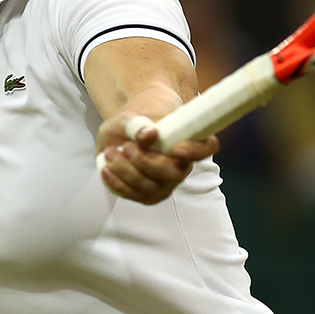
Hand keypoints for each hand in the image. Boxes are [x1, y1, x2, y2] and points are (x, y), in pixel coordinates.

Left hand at [96, 112, 218, 204]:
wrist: (121, 135)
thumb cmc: (133, 123)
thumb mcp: (128, 117)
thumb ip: (136, 124)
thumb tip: (149, 134)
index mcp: (188, 141)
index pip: (207, 147)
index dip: (196, 150)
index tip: (175, 147)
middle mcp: (181, 165)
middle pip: (172, 173)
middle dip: (145, 162)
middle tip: (127, 146)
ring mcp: (166, 183)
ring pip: (150, 187)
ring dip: (126, 171)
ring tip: (111, 153)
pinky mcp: (148, 195)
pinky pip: (134, 195)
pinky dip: (117, 182)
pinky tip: (107, 168)